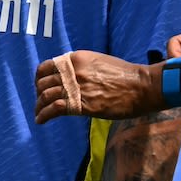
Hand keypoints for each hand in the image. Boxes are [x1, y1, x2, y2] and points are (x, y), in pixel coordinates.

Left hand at [35, 51, 154, 123]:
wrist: (141, 86)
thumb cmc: (125, 76)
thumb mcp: (99, 62)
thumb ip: (81, 67)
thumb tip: (70, 77)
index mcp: (76, 58)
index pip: (47, 67)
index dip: (40, 78)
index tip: (41, 86)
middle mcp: (73, 70)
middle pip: (44, 83)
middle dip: (39, 94)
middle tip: (40, 102)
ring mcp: (76, 87)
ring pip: (46, 96)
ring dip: (39, 106)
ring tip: (39, 113)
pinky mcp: (82, 104)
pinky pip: (54, 109)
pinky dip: (43, 115)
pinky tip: (40, 121)